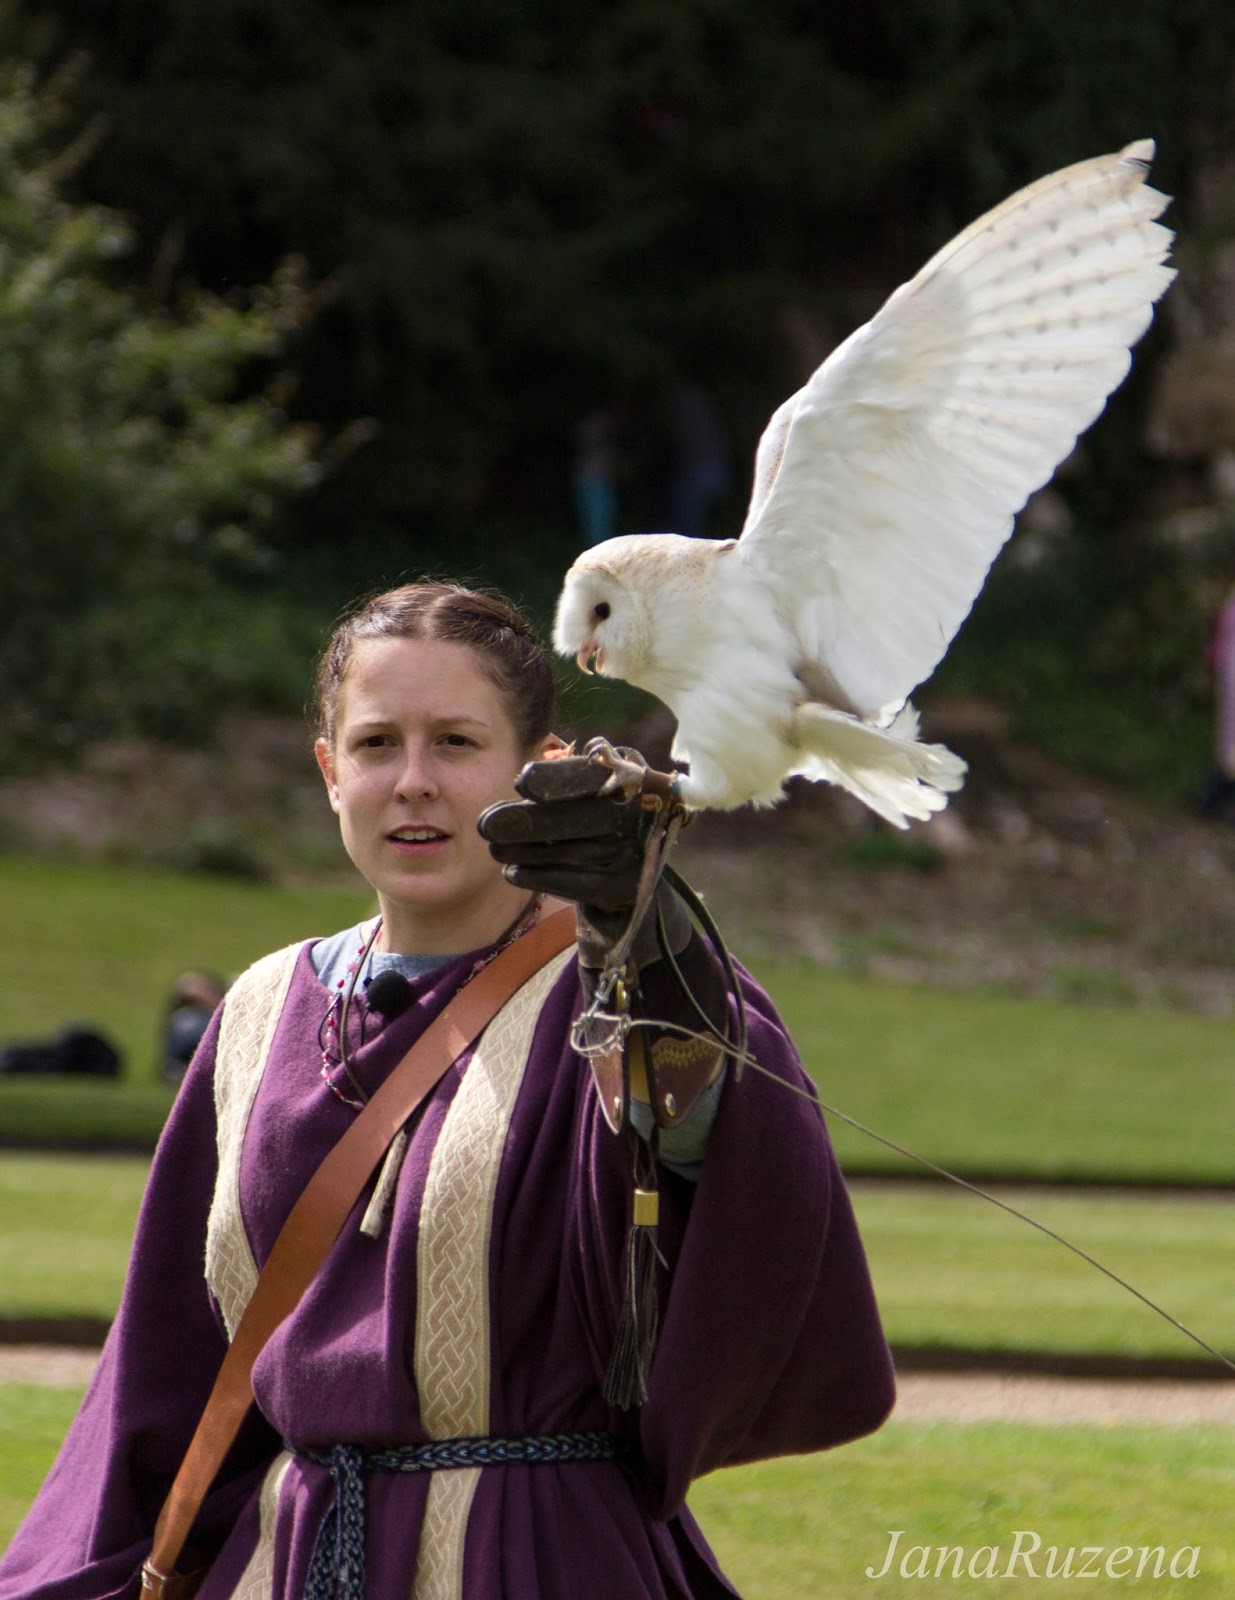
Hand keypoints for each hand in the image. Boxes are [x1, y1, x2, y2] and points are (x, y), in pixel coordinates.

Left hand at [478, 740, 651, 913]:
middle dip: (529, 820)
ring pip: (575, 852)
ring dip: (526, 851)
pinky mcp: (629, 888)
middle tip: (485, 824)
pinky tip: (512, 873)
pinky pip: (579, 885)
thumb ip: (567, 780)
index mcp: (636, 779)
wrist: (638, 869)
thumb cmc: (602, 819)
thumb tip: (523, 785)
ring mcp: (640, 854)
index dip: (558, 779)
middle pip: (581, 817)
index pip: (595, 776)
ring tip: (494, 848)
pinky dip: (542, 877)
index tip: (520, 783)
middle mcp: (645, 814)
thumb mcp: (593, 790)